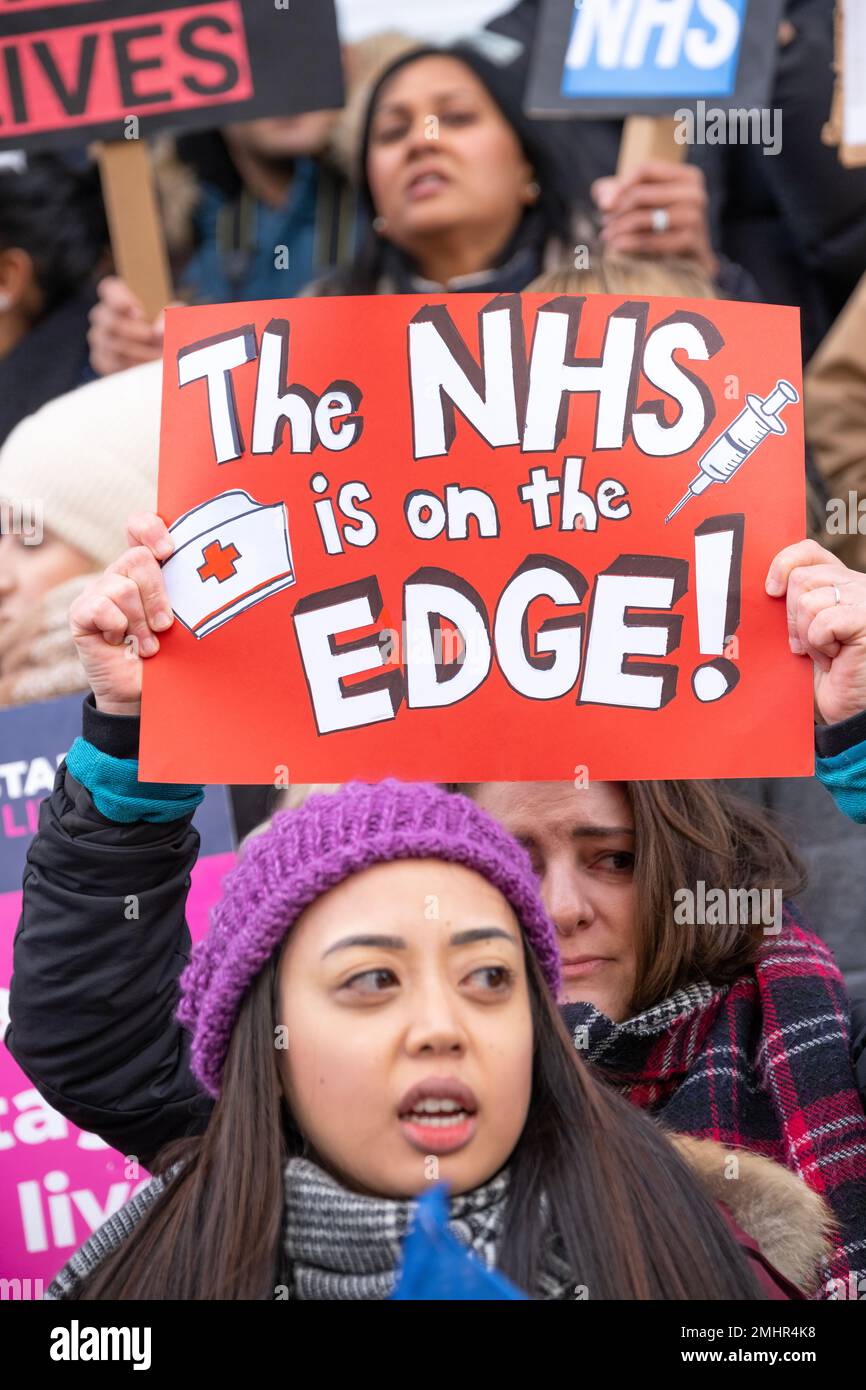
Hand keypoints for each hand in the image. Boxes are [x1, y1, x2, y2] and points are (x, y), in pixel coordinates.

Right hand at [69, 513, 173, 716]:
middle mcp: (120, 574)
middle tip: (165, 626)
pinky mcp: (81, 613)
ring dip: (140, 622)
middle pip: (138, 558)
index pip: (140, 526)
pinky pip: (101, 607)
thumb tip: (213, 574)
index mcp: (146, 569)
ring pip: (122, 587)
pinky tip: (120, 642)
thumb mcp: (186, 621)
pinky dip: (117, 628)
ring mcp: (98, 592)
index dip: (151, 528)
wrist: (143, 693)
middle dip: (158, 595)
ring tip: (148, 646)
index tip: (169, 551)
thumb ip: (190, 594)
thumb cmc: (170, 654)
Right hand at [88, 276, 164, 376]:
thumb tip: (157, 331)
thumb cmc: (166, 326)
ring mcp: (100, 338)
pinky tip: (145, 365)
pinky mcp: (102, 360)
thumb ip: (171, 315)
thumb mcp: (175, 315)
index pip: (109, 289)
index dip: (120, 299)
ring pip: (111, 344)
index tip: (139, 312)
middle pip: (109, 321)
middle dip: (134, 332)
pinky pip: (111, 363)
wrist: (164, 351)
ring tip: (157, 354)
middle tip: (152, 338)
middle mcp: (104, 315)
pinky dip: (130, 366)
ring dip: (138, 352)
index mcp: (118, 296)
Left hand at [591, 160, 718, 278]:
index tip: (605, 204)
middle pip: (642, 194)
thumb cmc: (659, 225)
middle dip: (618, 211)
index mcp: (688, 176)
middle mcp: (695, 194)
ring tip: (607, 236)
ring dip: (621, 228)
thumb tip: (605, 202)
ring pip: (646, 218)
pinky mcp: (692, 242)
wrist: (687, 260)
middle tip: (605, 224)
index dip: (621, 186)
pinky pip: (655, 241)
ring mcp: (696, 218)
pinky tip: (617, 247)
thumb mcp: (638, 201)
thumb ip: (613, 191)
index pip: (647, 170)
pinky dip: (632, 244)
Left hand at [766, 539, 865, 724]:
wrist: (849, 710)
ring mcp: (864, 600)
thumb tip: (763, 587)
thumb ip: (792, 604)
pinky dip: (818, 645)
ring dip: (806, 635)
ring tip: (823, 653)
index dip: (784, 564)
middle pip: (801, 578)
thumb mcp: (802, 632)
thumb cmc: (824, 674)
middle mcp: (857, 585)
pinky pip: (822, 622)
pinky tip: (834, 659)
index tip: (770, 592)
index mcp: (841, 582)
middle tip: (803, 644)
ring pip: (808, 599)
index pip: (808, 552)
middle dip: (791, 616)